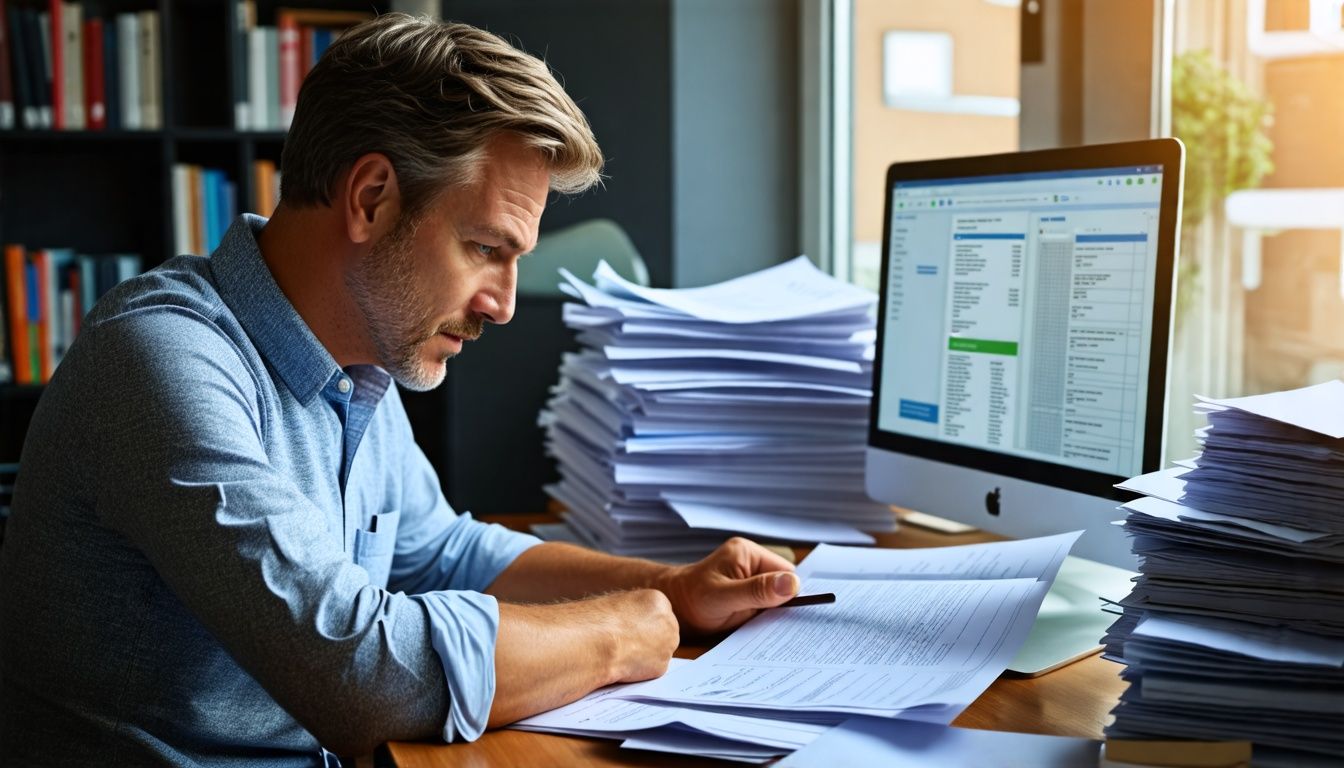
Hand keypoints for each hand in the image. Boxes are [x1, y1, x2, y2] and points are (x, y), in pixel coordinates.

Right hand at [596, 588, 679, 682]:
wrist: (596, 641)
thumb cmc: (599, 620)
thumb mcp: (618, 603)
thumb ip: (633, 612)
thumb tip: (633, 621)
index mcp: (658, 601)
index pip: (658, 613)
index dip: (644, 623)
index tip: (632, 630)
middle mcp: (669, 622)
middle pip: (665, 632)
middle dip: (651, 639)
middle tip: (630, 644)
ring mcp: (668, 645)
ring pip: (660, 652)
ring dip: (646, 654)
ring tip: (623, 653)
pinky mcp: (662, 666)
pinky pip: (653, 669)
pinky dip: (640, 669)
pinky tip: (625, 664)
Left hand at [658, 537, 797, 634]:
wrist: (673, 609)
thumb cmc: (692, 600)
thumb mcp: (724, 597)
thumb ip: (757, 590)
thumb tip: (792, 584)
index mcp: (748, 552)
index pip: (786, 572)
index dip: (791, 594)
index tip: (790, 615)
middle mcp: (751, 560)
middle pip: (783, 583)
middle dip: (782, 604)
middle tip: (778, 624)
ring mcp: (749, 576)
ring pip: (777, 595)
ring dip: (774, 611)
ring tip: (766, 625)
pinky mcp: (747, 590)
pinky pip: (766, 602)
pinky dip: (766, 616)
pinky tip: (761, 626)